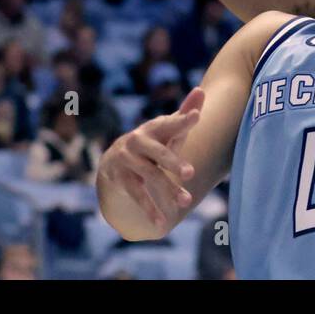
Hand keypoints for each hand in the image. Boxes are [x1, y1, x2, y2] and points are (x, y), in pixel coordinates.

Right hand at [98, 87, 202, 236]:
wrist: (114, 161)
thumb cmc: (151, 144)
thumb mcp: (166, 131)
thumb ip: (184, 114)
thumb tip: (201, 91)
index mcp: (154, 128)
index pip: (170, 123)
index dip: (182, 120)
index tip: (197, 116)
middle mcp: (138, 141)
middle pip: (159, 153)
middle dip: (174, 162)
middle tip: (191, 173)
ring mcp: (127, 159)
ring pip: (150, 176)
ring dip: (168, 190)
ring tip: (187, 202)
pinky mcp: (119, 177)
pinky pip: (137, 194)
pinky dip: (149, 208)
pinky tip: (162, 222)